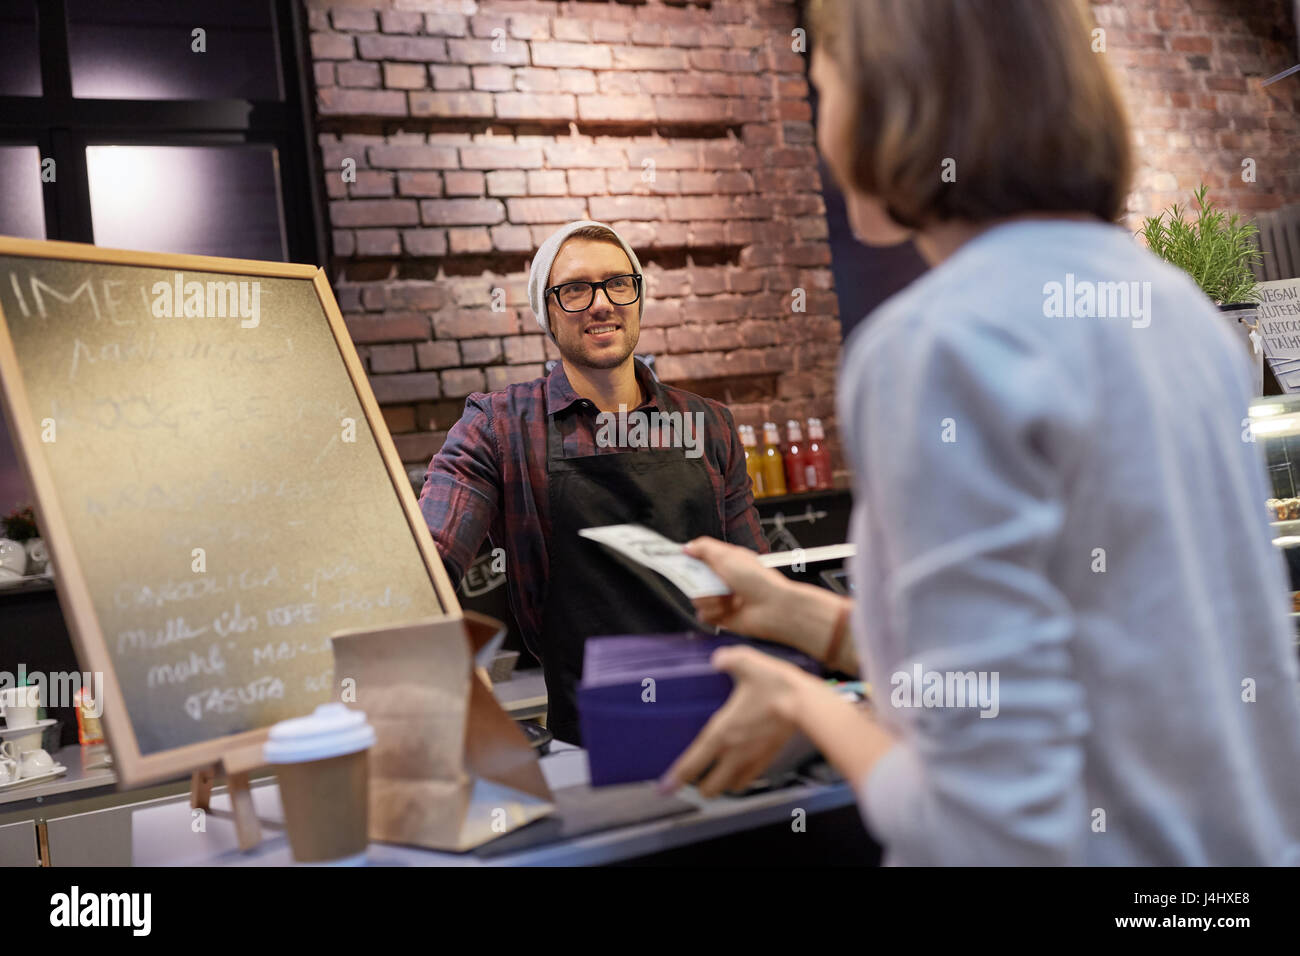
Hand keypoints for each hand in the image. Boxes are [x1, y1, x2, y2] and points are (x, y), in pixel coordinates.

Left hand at [658, 645, 816, 797]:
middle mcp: (734, 752)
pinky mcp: (769, 758)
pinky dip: (741, 779)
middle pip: (711, 787)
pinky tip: (740, 769)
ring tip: (716, 777)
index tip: (665, 788)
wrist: (807, 704)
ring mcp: (753, 759)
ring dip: (722, 785)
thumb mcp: (746, 662)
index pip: (693, 763)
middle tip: (693, 780)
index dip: (676, 778)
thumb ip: (726, 659)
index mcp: (721, 733)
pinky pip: (751, 777)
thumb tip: (717, 659)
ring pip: (732, 786)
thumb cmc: (774, 684)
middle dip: (700, 787)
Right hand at [684, 536, 795, 640]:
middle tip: (711, 581)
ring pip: (697, 598)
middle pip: (693, 580)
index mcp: (725, 562)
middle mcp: (722, 580)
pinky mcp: (721, 616)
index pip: (699, 558)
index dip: (687, 559)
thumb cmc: (757, 580)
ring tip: (728, 597)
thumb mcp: (727, 555)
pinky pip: (703, 615)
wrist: (772, 608)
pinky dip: (713, 612)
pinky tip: (728, 609)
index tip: (675, 559)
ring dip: (710, 599)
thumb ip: (704, 548)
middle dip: (699, 582)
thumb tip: (687, 547)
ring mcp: (721, 598)